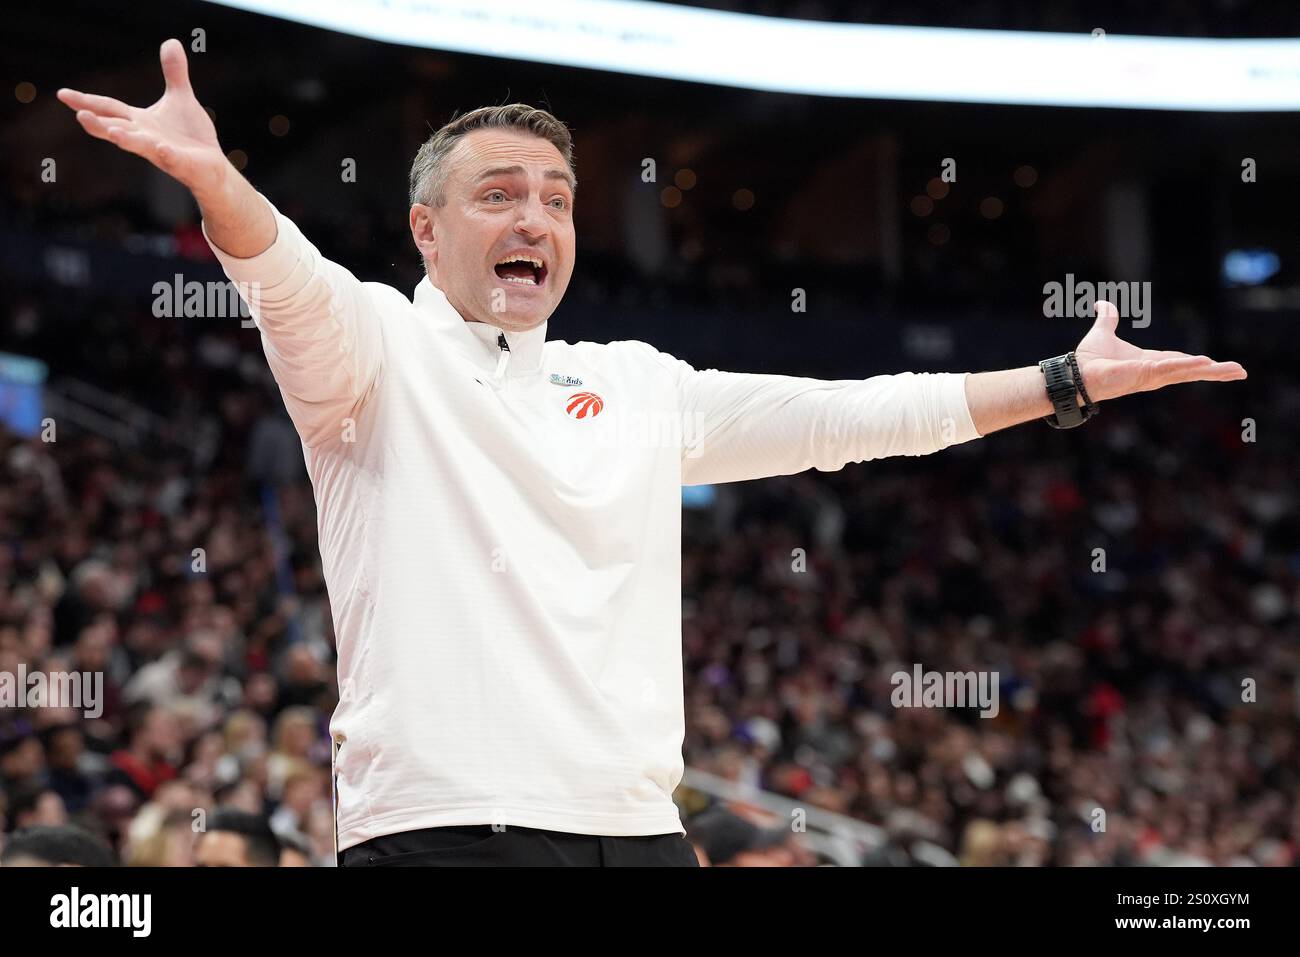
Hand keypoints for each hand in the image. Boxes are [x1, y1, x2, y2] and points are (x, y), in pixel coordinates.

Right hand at [57, 38, 229, 200]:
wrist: (213, 167)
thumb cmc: (192, 136)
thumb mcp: (181, 99)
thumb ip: (174, 73)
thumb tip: (171, 42)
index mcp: (140, 121)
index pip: (109, 108)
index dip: (86, 101)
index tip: (62, 93)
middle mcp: (146, 137)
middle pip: (116, 129)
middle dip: (98, 123)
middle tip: (79, 115)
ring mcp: (162, 152)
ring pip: (140, 146)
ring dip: (126, 140)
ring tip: (113, 133)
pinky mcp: (182, 164)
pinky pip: (172, 159)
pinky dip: (166, 154)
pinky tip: (161, 149)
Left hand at [1074, 301, 1246, 402]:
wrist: (1075, 373)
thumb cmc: (1088, 359)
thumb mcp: (1103, 332)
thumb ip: (1108, 318)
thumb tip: (1102, 303)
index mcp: (1150, 361)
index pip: (1180, 361)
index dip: (1198, 362)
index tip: (1215, 362)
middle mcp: (1154, 371)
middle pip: (1191, 370)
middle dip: (1216, 371)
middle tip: (1240, 371)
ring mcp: (1152, 375)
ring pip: (1188, 372)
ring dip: (1212, 371)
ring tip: (1236, 371)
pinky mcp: (1145, 374)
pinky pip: (1171, 368)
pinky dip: (1188, 365)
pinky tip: (1206, 363)